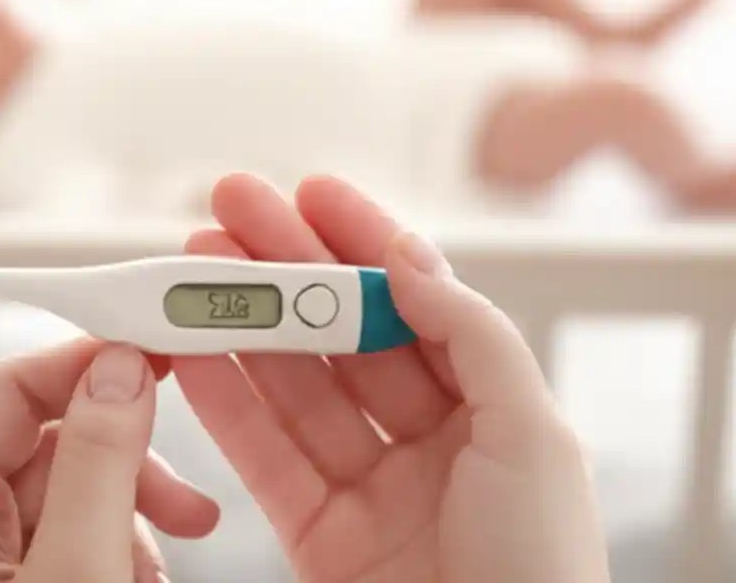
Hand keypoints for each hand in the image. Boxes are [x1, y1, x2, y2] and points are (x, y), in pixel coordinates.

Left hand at [0, 340, 218, 581]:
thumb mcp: (79, 573)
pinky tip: (143, 579)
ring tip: (174, 552)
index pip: (6, 392)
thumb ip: (97, 468)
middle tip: (188, 498)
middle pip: (51, 448)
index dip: (84, 363)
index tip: (156, 351)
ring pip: (74, 500)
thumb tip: (118, 370)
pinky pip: (77, 546)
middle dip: (129, 464)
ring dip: (135, 518)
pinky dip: (122, 554)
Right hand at [175, 174, 607, 581]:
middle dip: (286, 269)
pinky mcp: (315, 539)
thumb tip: (408, 257)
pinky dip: (223, 403)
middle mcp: (428, 444)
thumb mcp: (532, 436)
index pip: (418, 304)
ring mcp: (368, 490)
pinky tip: (190, 352)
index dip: (364, 242)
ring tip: (191, 268)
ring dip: (241, 325)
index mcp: (490, 412)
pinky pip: (262, 459)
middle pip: (344, 337)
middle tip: (228, 209)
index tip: (311, 190)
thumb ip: (471, 336)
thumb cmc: (544, 572)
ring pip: (294, 389)